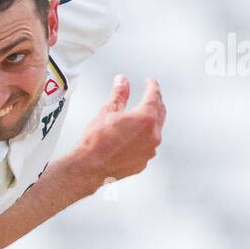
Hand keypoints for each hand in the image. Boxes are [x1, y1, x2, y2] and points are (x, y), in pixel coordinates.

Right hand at [73, 74, 164, 188]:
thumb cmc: (96, 141)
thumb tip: (122, 81)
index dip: (152, 86)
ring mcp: (150, 150)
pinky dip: (143, 139)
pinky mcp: (143, 161)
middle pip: (160, 112)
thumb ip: (119, 94)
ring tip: (138, 118)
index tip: (150, 82)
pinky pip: (147, 146)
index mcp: (146, 118)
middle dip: (155, 102)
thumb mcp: (107, 111)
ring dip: (149, 122)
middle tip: (149, 96)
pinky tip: (131, 137)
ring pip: (155, 131)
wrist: (90, 166)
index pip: (154, 96)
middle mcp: (153, 134)